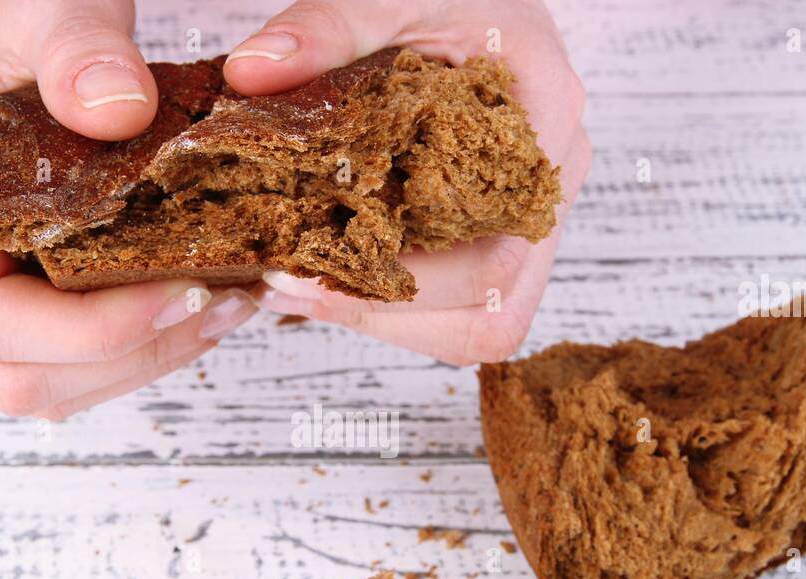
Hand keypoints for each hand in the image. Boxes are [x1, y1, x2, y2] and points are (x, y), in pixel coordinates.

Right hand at [0, 0, 256, 419]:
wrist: (26, 9)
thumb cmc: (21, 3)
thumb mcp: (47, 0)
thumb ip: (77, 48)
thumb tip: (116, 110)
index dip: (84, 331)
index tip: (181, 290)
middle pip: (13, 372)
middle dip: (126, 356)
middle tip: (218, 303)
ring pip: (46, 382)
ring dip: (144, 360)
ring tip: (225, 304)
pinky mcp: (18, 290)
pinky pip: (70, 359)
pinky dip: (140, 347)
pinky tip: (199, 301)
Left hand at [226, 0, 588, 365]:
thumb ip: (329, 26)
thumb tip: (252, 74)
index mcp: (546, 115)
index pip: (496, 238)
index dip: (408, 277)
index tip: (312, 266)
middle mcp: (553, 177)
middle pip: (495, 292)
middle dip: (387, 307)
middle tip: (288, 285)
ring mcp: (532, 213)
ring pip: (487, 318)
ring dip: (394, 321)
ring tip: (303, 291)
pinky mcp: (502, 233)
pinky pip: (469, 309)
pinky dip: (403, 313)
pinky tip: (339, 281)